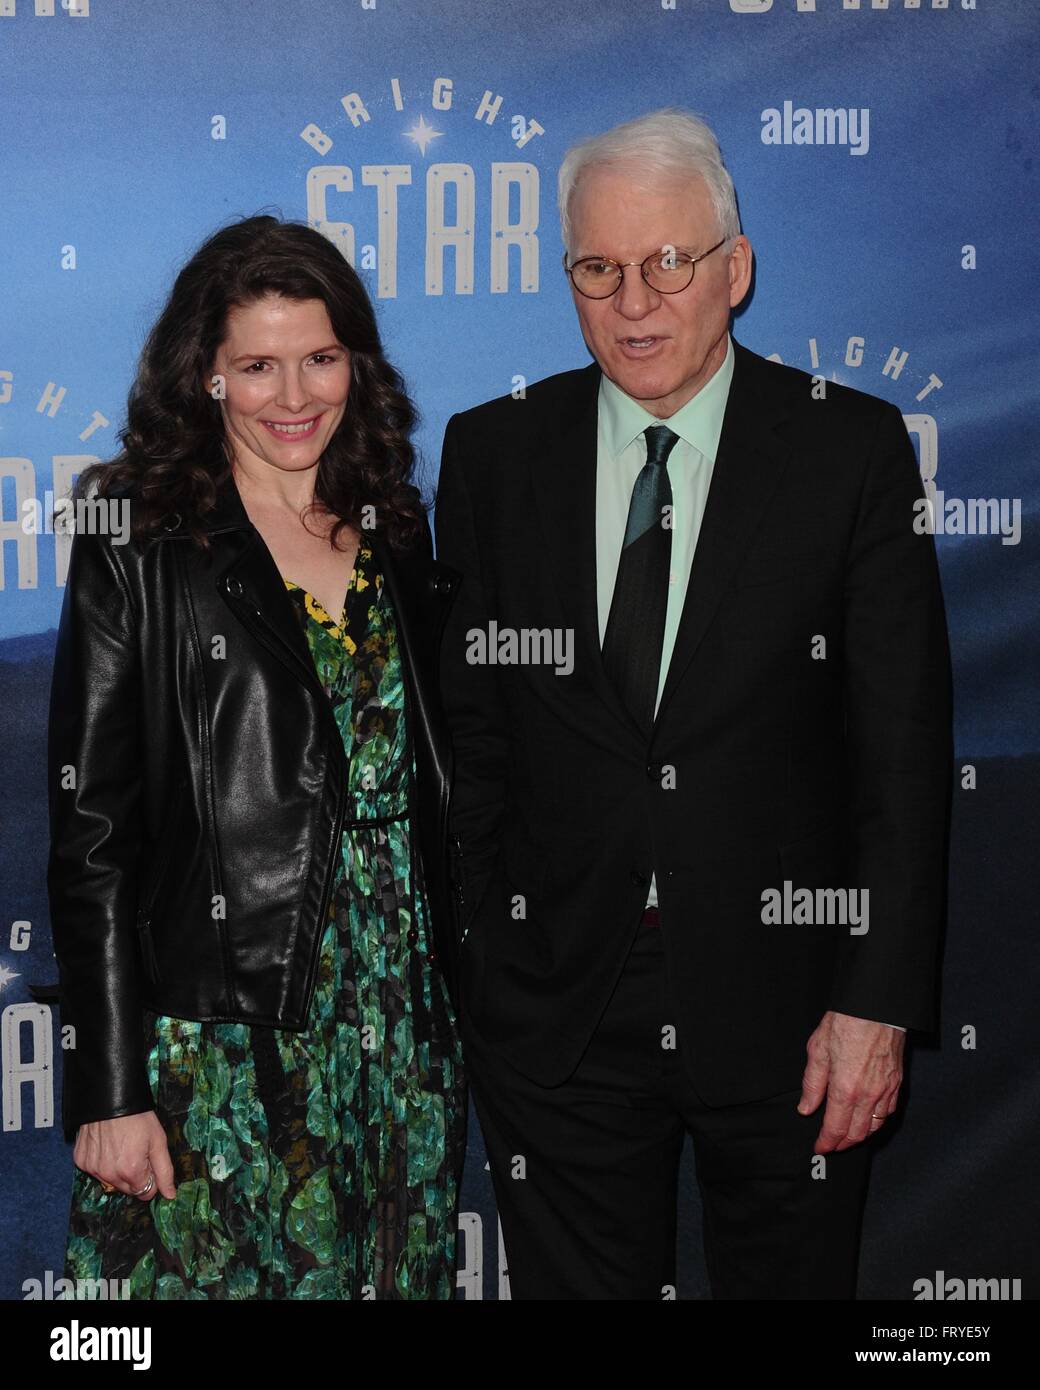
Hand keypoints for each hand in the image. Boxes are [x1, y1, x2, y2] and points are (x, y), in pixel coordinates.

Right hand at [73, 1111, 176, 1200]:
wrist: (110, 1098)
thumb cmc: (138, 1118)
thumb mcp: (158, 1141)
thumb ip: (165, 1171)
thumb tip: (170, 1195)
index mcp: (131, 1171)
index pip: (145, 1192)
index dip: (151, 1178)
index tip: (149, 1162)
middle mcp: (109, 1174)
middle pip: (128, 1189)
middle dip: (135, 1175)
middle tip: (137, 1152)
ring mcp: (93, 1168)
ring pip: (111, 1181)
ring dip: (118, 1170)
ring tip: (121, 1146)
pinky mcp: (81, 1160)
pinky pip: (95, 1170)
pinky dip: (102, 1162)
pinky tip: (107, 1145)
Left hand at [798, 1011, 904, 1153]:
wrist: (876, 1007)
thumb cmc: (846, 1022)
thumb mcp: (818, 1050)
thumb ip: (812, 1084)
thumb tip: (806, 1107)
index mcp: (845, 1088)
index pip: (835, 1128)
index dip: (826, 1142)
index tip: (820, 1148)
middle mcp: (868, 1095)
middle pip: (856, 1134)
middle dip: (842, 1144)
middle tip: (832, 1145)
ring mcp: (885, 1090)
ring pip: (874, 1126)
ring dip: (860, 1136)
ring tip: (848, 1136)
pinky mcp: (897, 1083)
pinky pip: (888, 1112)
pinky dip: (877, 1122)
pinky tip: (869, 1120)